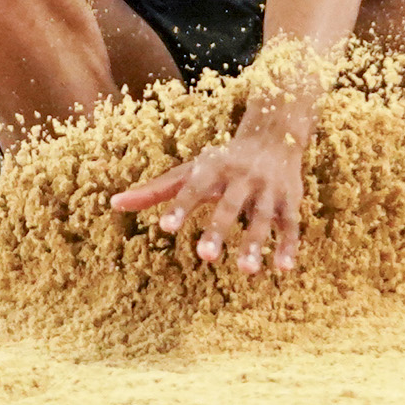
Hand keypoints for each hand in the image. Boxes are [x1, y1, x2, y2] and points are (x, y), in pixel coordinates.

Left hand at [111, 127, 305, 273]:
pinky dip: (288, 246)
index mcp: (213, 169)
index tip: (166, 227)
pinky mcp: (289, 200)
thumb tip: (113, 204)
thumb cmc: (224, 160)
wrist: (275, 133)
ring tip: (246, 271)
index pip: (193, 188)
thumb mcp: (190, 170)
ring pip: (261, 218)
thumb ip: (155, 190)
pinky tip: (284, 269)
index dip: (180, 207)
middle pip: (229, 205)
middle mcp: (241, 177)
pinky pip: (290, 224)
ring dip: (255, 243)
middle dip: (219, 229)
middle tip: (204, 256)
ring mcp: (267, 189)